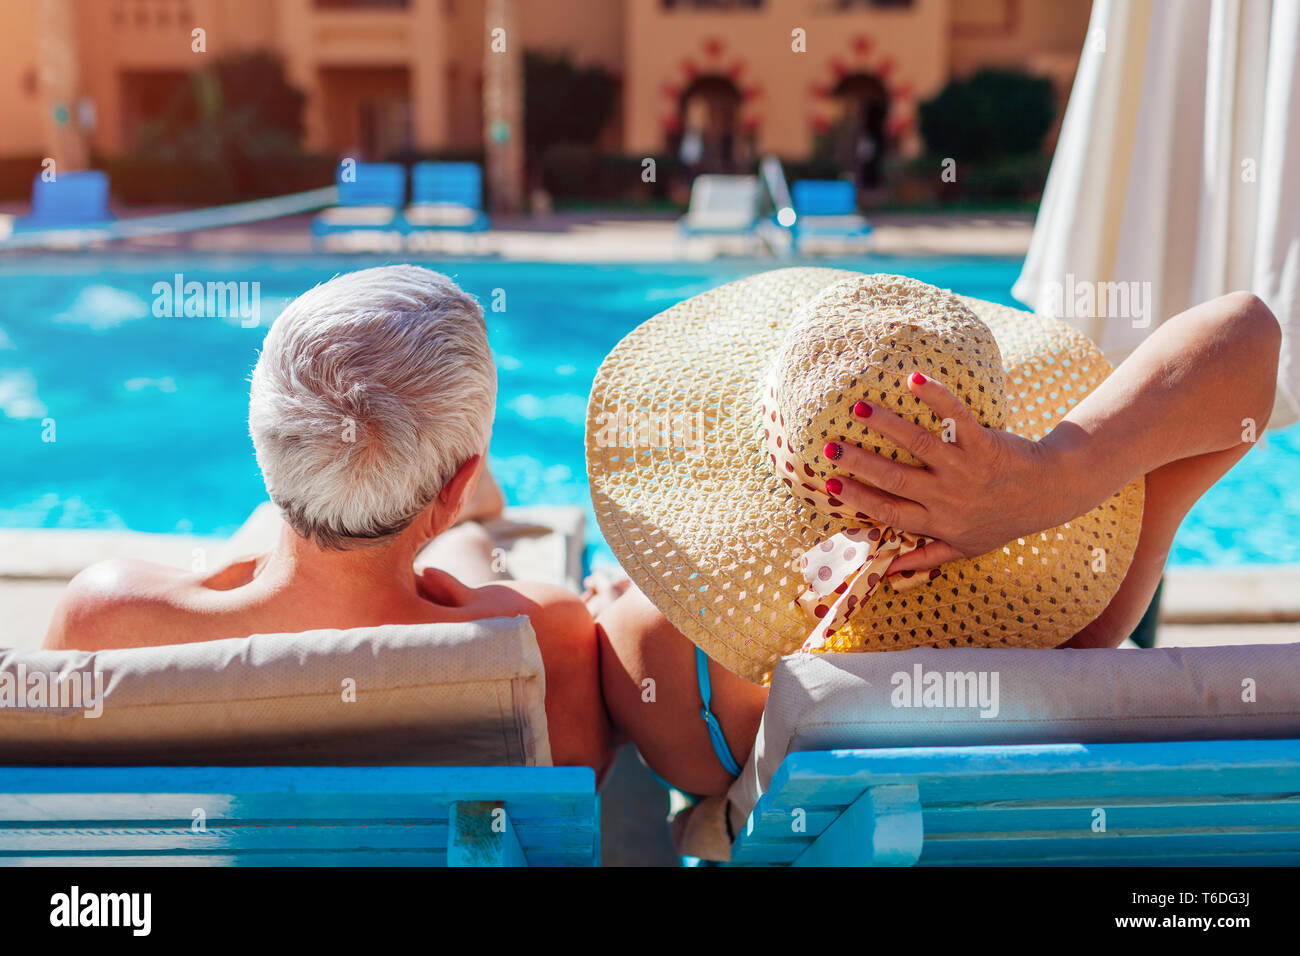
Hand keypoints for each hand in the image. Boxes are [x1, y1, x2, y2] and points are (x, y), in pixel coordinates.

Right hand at [822, 372, 1071, 574]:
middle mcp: (947, 496)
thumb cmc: (1003, 520)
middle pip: (895, 478)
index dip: (858, 499)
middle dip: (859, 462)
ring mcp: (964, 468)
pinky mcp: (982, 442)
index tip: (830, 484)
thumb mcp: (965, 548)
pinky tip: (913, 379)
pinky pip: (956, 417)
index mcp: (937, 522)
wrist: (1051, 493)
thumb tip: (886, 572)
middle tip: (829, 446)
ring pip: (919, 445)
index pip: (889, 512)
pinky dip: (936, 397)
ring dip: (887, 426)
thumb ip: (925, 557)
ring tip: (858, 408)